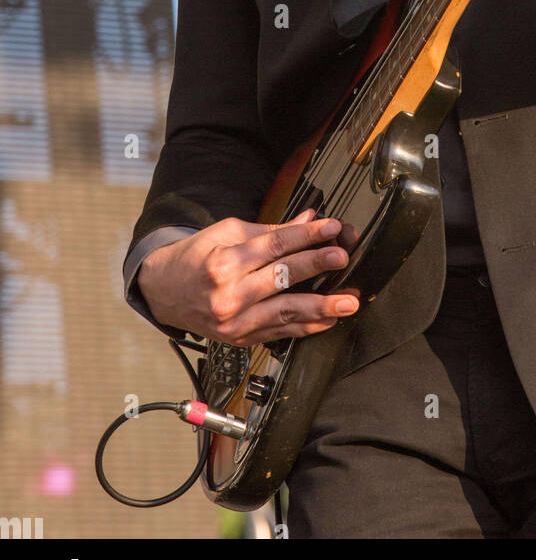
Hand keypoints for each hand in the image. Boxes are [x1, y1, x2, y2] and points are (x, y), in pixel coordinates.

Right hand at [137, 208, 359, 346]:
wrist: (163, 291)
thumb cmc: (195, 258)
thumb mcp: (226, 233)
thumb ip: (271, 230)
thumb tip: (309, 220)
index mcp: (224, 262)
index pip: (274, 246)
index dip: (306, 236)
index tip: (331, 228)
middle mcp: (228, 295)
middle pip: (282, 277)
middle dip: (317, 266)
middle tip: (342, 258)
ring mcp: (234, 322)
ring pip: (285, 312)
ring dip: (321, 307)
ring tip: (347, 301)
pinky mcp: (240, 339)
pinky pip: (279, 333)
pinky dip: (305, 327)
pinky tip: (327, 320)